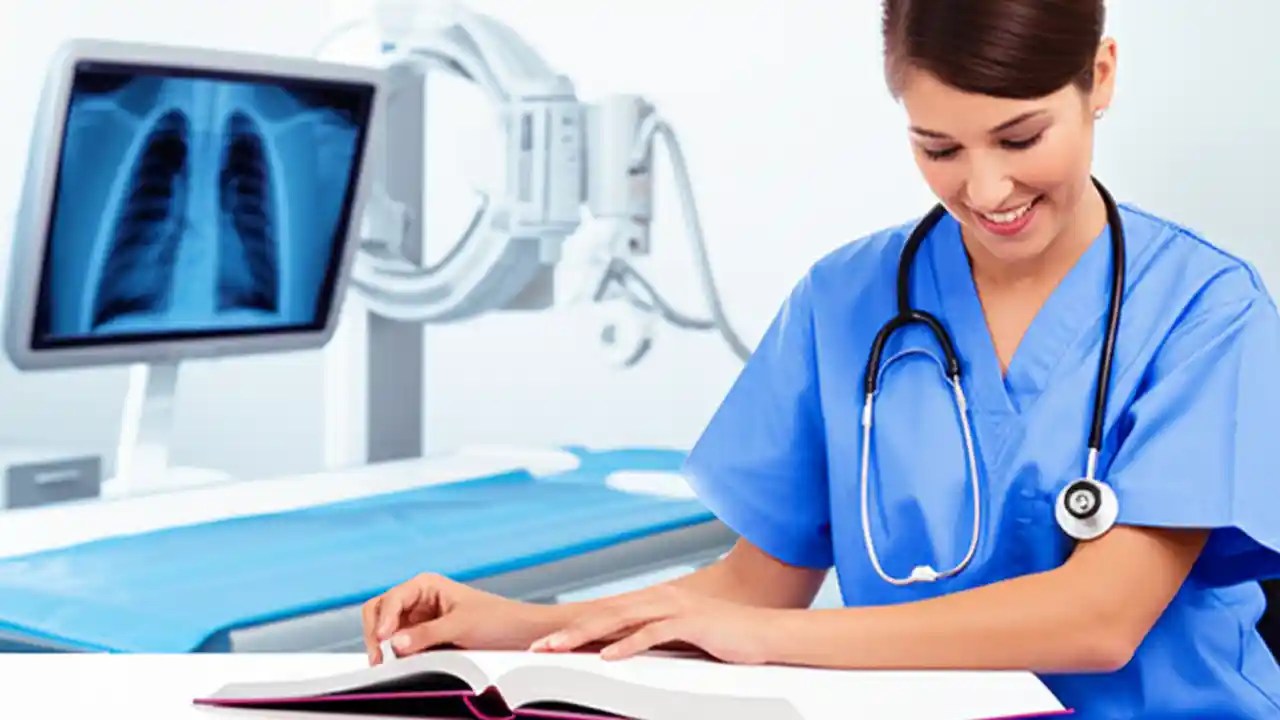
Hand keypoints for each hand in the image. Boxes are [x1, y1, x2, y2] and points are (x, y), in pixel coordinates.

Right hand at [362, 573, 558, 664]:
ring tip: (389, 663)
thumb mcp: (460, 626)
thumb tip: (394, 643)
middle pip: (379, 612)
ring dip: (384, 645)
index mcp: (425, 585)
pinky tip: (402, 663)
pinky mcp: (423, 637)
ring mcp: (418, 619)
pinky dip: (395, 654)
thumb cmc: (496, 619)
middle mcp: (418, 599)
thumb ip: (426, 634)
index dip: (383, 620)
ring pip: (386, 630)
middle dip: (376, 633)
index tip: (384, 641)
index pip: (391, 599)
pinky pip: (399, 645)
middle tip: (381, 658)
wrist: (518, 633)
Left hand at [527, 585, 780, 663]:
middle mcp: (660, 598)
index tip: (547, 643)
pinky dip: (628, 645)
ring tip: (558, 649)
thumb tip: (626, 651)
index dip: (574, 627)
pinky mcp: (690, 622)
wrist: (766, 633)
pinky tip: (608, 657)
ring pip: (619, 620)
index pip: (606, 614)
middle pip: (604, 614)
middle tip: (538, 647)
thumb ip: (656, 639)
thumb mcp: (684, 638)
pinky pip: (653, 633)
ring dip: (586, 636)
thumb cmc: (728, 638)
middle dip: (569, 632)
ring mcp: (674, 607)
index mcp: (656, 601)